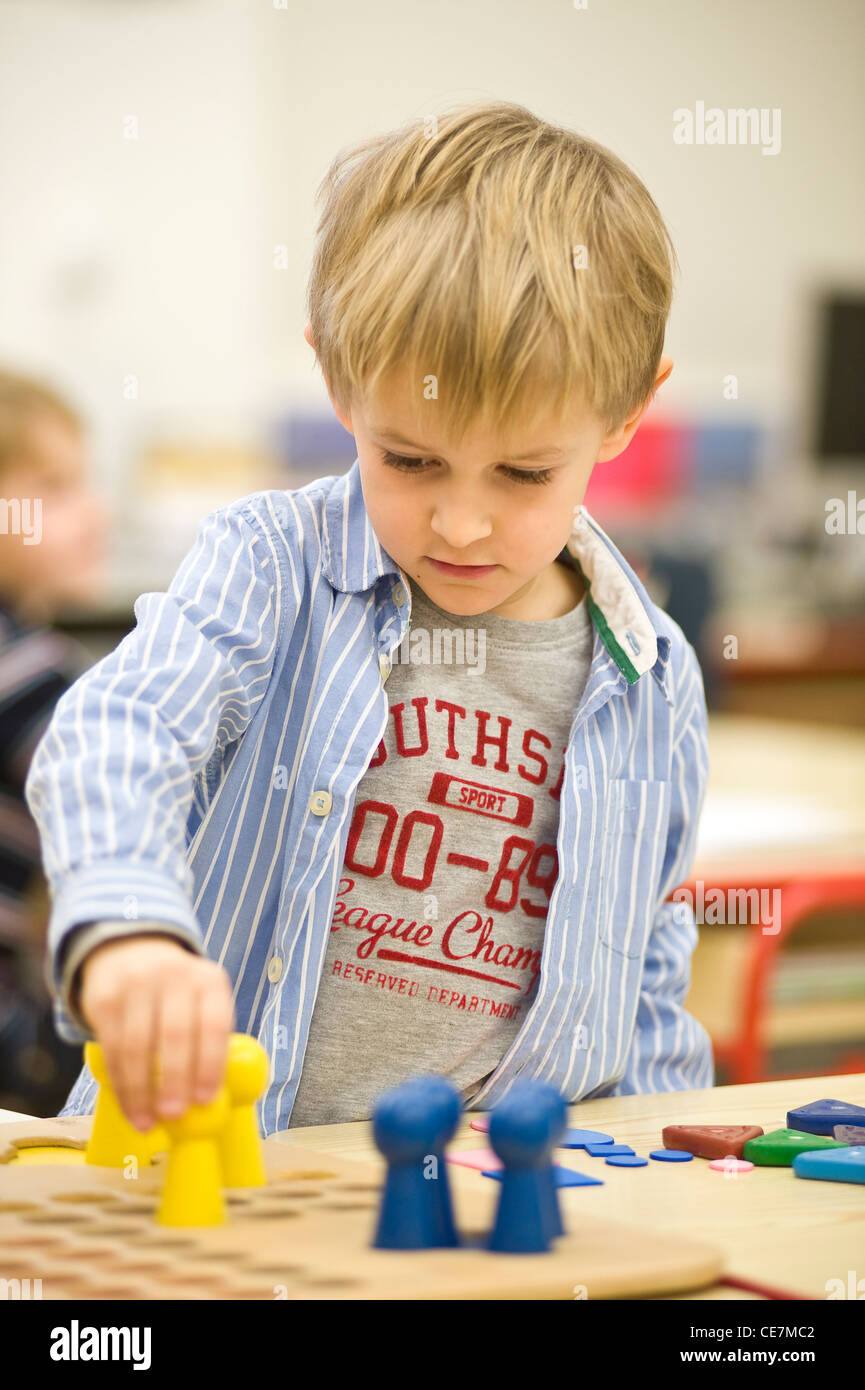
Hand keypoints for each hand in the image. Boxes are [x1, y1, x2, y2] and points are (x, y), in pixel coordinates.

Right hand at [78, 935, 234, 1131]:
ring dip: (141, 1091)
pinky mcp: (105, 999)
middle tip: (174, 1115)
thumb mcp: (200, 1002)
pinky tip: (130, 1108)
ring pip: (137, 1045)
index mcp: (209, 980)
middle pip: (175, 1033)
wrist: (129, 952)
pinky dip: (120, 1084)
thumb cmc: (176, 996)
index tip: (205, 1100)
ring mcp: (136, 984)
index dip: (211, 1063)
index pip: (214, 1023)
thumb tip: (210, 1103)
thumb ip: (207, 1043)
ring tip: (147, 1123)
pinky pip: (111, 1049)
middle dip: (175, 1079)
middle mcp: (174, 976)